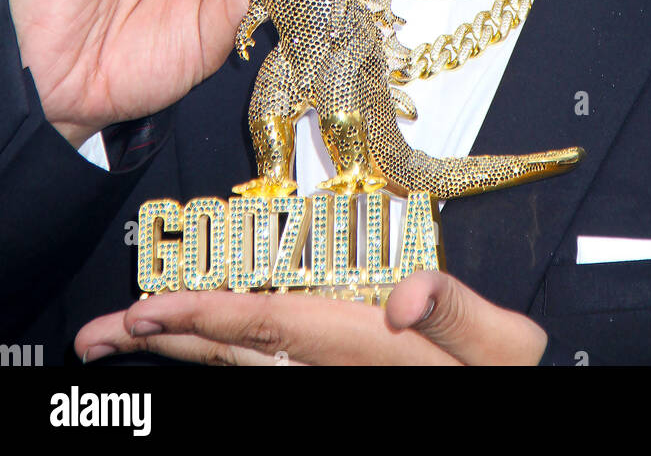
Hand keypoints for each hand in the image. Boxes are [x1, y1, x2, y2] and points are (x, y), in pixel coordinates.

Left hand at [74, 270, 547, 365]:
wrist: (498, 407)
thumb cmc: (501, 380)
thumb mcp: (500, 347)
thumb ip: (456, 310)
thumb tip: (405, 293)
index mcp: (361, 344)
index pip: (265, 326)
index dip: (201, 316)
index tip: (147, 309)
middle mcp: (330, 367)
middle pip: (230, 354)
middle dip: (163, 338)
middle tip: (99, 333)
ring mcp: (326, 380)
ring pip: (237, 365)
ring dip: (178, 348)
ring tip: (124, 333)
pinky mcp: (331, 380)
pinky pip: (261, 370)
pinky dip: (217, 356)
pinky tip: (194, 346)